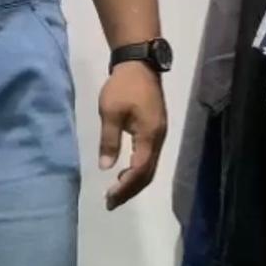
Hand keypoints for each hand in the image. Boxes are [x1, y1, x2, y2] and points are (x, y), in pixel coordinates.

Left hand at [98, 61, 167, 210]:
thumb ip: (109, 141)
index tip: (109, 197)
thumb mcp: (110, 113)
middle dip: (129, 190)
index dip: (125, 187)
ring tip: (115, 194)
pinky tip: (123, 175)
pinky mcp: (155, 131)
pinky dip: (137, 172)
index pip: (139, 170)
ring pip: (149, 168)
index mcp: (149, 135)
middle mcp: (159, 138)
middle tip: (110, 203)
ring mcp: (159, 135)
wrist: (140, 62)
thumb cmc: (123, 86)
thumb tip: (106, 167)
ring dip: (133, 183)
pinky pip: (149, 159)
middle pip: (147, 174)